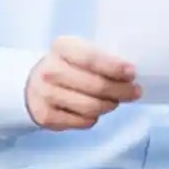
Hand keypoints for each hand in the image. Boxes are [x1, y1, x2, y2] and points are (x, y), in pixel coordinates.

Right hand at [24, 36, 140, 129]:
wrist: (33, 83)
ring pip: (91, 107)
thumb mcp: (81, 51)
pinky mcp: (45, 116)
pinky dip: (94, 117)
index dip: (114, 67)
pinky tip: (95, 110)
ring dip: (109, 105)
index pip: (92, 58)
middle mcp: (49, 70)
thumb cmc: (68, 65)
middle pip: (96, 86)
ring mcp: (45, 94)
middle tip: (134, 91)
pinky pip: (82, 121)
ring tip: (114, 101)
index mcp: (62, 47)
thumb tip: (130, 74)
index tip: (132, 73)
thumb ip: (102, 57)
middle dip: (121, 90)